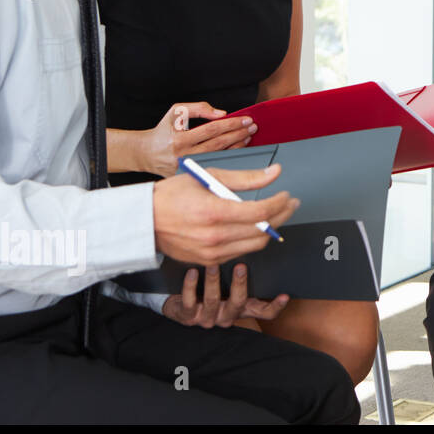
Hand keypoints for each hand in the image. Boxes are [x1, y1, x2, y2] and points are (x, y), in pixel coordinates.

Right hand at [137, 102, 256, 176]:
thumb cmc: (163, 131)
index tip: (246, 119)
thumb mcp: (176, 112)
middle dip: (239, 134)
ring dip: (237, 146)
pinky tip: (238, 149)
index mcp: (179, 140)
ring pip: (220, 156)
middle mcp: (184, 155)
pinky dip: (228, 156)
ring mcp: (188, 168)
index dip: (231, 124)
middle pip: (219, 144)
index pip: (212, 130)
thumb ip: (198, 108)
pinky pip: (215, 164)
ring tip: (248, 136)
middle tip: (252, 127)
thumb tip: (221, 114)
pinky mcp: (191, 176)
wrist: (145, 153)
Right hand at [152, 164, 298, 267]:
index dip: (281, 203)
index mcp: (214, 212)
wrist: (143, 220)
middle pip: (263, 230)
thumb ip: (245, 177)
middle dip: (283, 215)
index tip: (287, 195)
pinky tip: (255, 226)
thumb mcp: (208, 176)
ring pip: (256, 244)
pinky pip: (241, 252)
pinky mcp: (209, 261)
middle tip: (290, 204)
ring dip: (271, 229)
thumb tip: (275, 173)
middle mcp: (214, 236)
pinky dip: (252, 239)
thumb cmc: (173, 195)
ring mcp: (211, 252)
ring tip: (277, 214)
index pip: (261, 211)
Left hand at [161, 263, 288, 328]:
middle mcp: (227, 316)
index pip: (264, 313)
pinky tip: (192, 271)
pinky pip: (190, 301)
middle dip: (239, 284)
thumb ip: (241, 276)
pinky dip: (191, 285)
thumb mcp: (228, 288)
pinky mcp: (188, 317)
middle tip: (240, 266)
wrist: (179, 307)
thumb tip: (252, 248)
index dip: (275, 307)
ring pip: (213, 300)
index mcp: (241, 309)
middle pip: (239, 302)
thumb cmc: (208, 291)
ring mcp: (208, 318)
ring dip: (213, 280)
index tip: (285, 295)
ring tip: (212, 264)